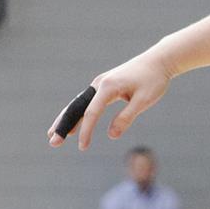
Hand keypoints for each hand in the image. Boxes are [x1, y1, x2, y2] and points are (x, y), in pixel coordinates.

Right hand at [48, 50, 174, 149]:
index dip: (86, 131)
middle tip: (52, 142)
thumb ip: (126, 117)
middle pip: (76, 107)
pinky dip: (76, 114)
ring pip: (77, 104)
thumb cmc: (153, 80)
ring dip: (65, 120)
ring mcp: (99, 84)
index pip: (91, 113)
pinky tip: (72, 126)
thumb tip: (111, 135)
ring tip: (52, 135)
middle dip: (63, 125)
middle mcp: (99, 84)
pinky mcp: (103, 86)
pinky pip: (85, 102)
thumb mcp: (144, 100)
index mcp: (108, 87)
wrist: (158, 60)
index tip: (83, 148)